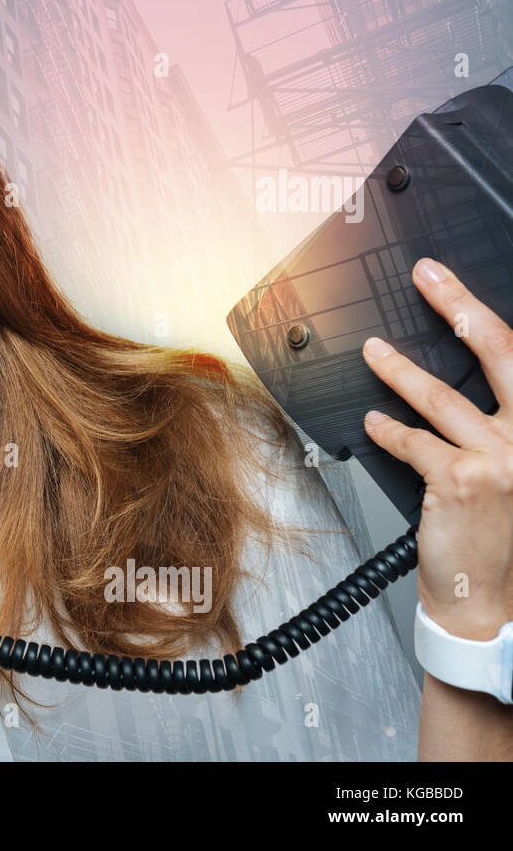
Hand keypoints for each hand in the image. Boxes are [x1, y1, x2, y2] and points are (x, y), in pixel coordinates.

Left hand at [361, 257, 512, 640]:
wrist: (494, 596)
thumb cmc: (503, 532)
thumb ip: (501, 422)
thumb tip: (467, 378)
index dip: (486, 317)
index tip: (458, 286)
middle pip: (500, 353)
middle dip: (459, 305)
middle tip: (427, 276)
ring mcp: (501, 458)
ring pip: (440, 396)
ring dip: (398, 369)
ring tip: (373, 351)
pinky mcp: (460, 480)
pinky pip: (411, 441)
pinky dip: (386, 429)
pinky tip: (372, 422)